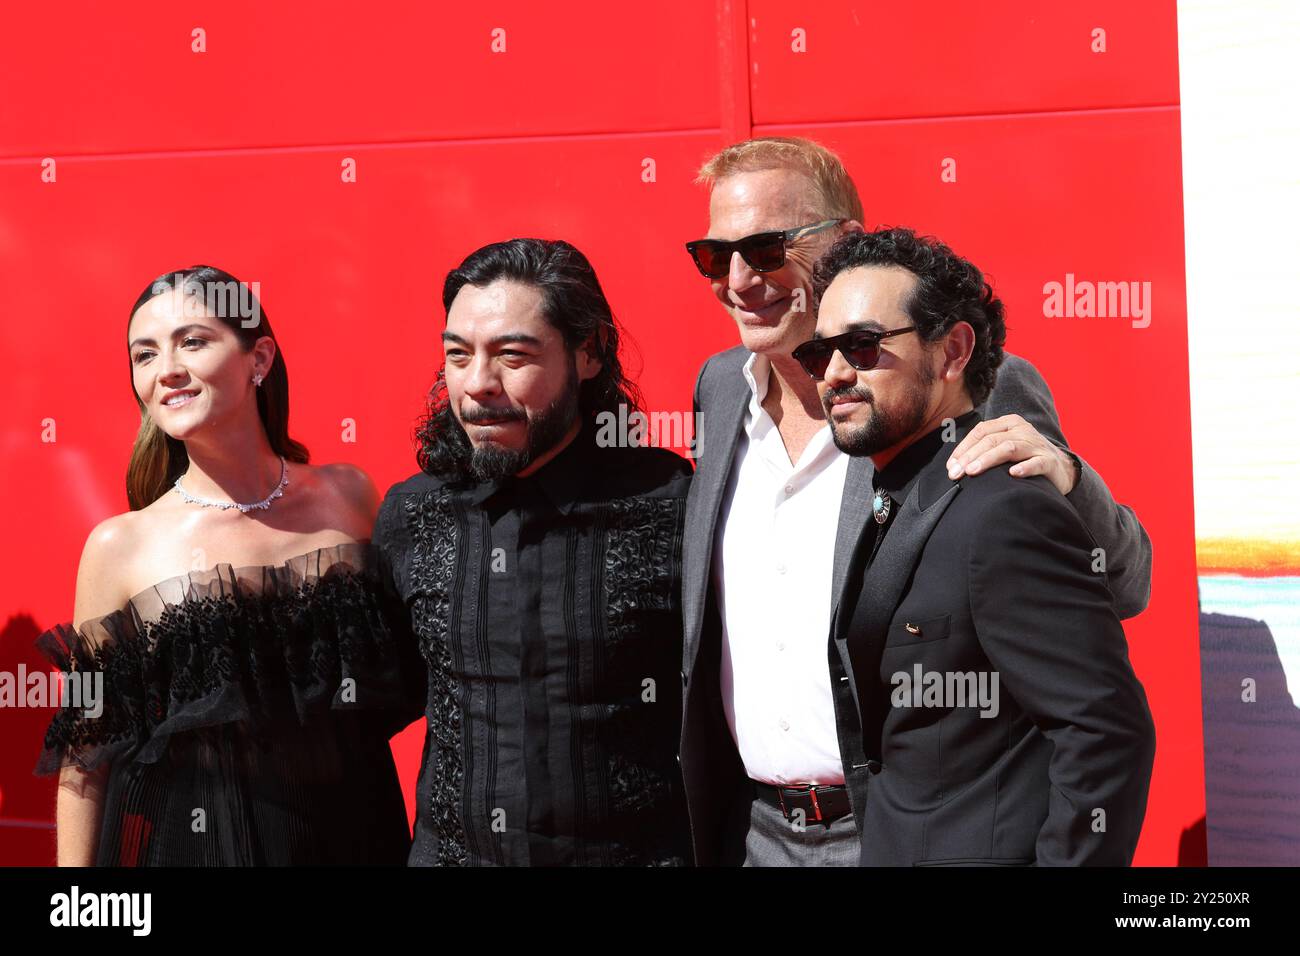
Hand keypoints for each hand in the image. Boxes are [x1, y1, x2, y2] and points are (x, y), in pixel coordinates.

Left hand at [945, 414, 1078, 494]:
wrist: (1061, 468)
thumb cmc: (1024, 458)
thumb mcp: (1004, 447)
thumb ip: (983, 450)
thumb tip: (953, 465)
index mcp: (1009, 423)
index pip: (981, 431)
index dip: (963, 448)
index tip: (950, 466)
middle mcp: (1022, 431)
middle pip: (991, 440)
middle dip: (970, 456)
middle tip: (956, 473)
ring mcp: (1036, 445)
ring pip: (1009, 448)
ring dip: (988, 459)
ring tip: (973, 471)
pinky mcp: (1049, 461)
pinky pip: (1036, 463)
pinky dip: (1024, 468)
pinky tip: (1013, 474)